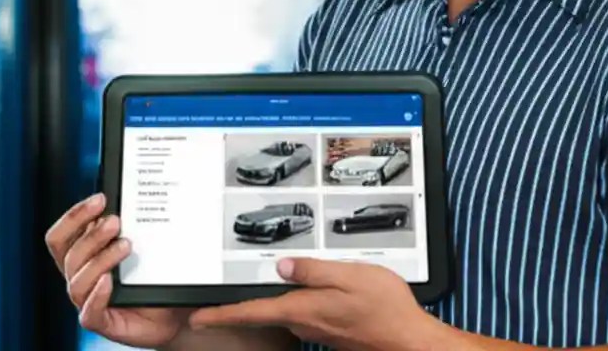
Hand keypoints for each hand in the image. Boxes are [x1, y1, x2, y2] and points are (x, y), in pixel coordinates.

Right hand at [45, 193, 191, 347]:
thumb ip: (132, 227)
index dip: (74, 216)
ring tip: (125, 246)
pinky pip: (89, 312)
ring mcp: (89, 301)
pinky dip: (97, 295)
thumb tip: (131, 201)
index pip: (61, 236)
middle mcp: (81, 278)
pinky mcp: (102, 322)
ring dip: (100, 259)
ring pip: (78, 281)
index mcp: (83, 258)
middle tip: (115, 221)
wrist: (174, 311)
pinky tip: (110, 281)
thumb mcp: (143, 247)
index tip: (100, 199)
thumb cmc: (154, 277)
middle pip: (68, 254)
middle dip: (91, 234)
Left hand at [188, 258, 444, 350]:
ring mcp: (317, 331)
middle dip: (245, 303)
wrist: (410, 342)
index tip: (197, 317)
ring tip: (268, 281)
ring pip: (288, 311)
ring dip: (275, 301)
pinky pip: (307, 313)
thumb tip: (283, 266)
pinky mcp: (331, 331)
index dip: (220, 315)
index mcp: (303, 309)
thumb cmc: (385, 311)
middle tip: (222, 295)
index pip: (251, 312)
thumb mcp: (350, 276)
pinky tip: (308, 291)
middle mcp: (305, 324)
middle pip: (266, 311)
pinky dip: (300, 302)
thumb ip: (314, 270)